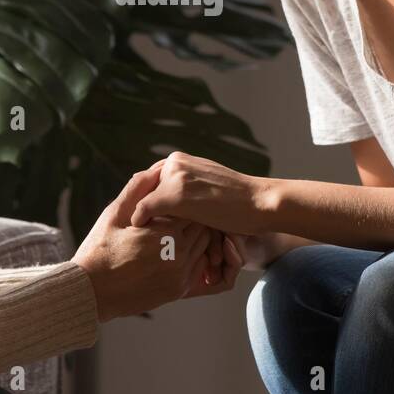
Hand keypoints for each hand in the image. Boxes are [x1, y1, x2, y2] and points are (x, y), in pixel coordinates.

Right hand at [73, 164, 237, 320]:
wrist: (91, 292)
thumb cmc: (100, 250)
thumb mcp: (114, 214)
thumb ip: (138, 190)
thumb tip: (156, 169)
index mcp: (166, 233)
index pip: (193, 209)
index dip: (184, 202)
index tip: (174, 200)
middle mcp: (180, 255)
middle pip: (204, 228)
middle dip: (194, 219)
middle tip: (179, 214)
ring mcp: (181, 275)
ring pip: (205, 248)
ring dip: (195, 238)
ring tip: (175, 232)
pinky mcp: (178, 290)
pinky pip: (198, 268)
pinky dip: (193, 257)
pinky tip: (173, 251)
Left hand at [128, 151, 269, 233]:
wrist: (259, 202)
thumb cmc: (238, 200)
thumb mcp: (206, 185)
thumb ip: (186, 186)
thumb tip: (166, 201)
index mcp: (180, 159)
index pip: (149, 179)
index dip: (144, 200)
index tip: (141, 219)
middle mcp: (174, 162)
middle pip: (142, 188)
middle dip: (138, 208)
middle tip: (134, 229)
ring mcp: (173, 177)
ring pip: (141, 200)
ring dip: (140, 218)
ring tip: (137, 235)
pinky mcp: (173, 195)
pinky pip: (143, 210)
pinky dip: (140, 223)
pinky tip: (141, 234)